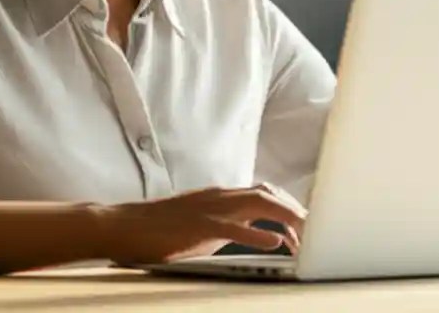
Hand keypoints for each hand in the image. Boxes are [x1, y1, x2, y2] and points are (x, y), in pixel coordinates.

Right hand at [95, 183, 305, 263]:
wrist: (121, 225)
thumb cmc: (158, 230)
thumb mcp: (201, 225)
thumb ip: (230, 227)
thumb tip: (261, 238)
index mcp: (220, 196)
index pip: (265, 193)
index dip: (290, 207)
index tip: (309, 225)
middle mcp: (219, 196)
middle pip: (269, 194)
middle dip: (297, 212)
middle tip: (317, 233)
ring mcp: (208, 208)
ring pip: (258, 204)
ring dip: (286, 219)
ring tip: (306, 238)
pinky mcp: (196, 225)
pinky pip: (232, 227)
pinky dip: (256, 235)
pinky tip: (274, 244)